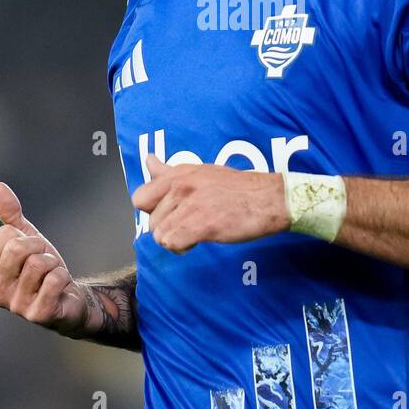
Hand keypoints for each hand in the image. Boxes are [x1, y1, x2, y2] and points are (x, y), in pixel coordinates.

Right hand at [0, 182, 90, 336]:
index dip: (27, 237)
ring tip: (51, 275)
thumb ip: (10, 215)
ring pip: (38, 263)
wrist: (68, 299)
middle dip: (40, 248)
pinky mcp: (37, 315)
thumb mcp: (27, 238)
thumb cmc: (43, 270)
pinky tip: (60, 288)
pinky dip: (63, 277)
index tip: (31, 252)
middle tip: (44, 261)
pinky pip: (54, 280)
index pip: (5, 234)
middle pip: (17, 248)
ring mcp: (15, 306)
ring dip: (53, 264)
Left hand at [131, 154, 288, 253]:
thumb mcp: (200, 172)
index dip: (153, 210)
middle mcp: (180, 186)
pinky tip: (197, 241)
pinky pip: (172, 243)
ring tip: (196, 233)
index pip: (140, 198)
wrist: (268, 199)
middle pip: (151, 221)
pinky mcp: (200, 224)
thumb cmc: (237, 188)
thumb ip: (169, 172)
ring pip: (160, 235)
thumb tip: (148, 160)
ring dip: (176, 240)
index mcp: (178, 173)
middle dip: (168, 228)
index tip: (171, 213)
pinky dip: (182, 248)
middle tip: (190, 224)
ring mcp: (189, 205)